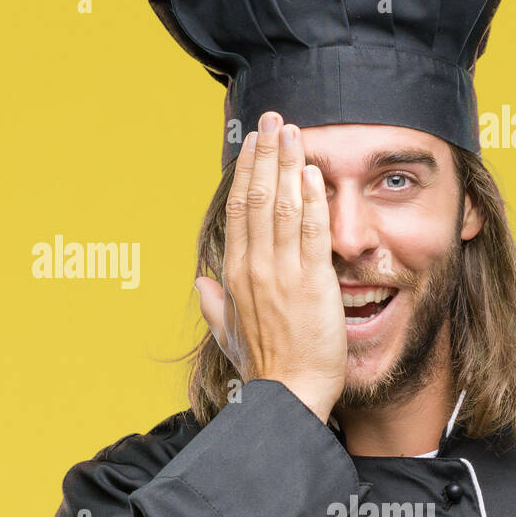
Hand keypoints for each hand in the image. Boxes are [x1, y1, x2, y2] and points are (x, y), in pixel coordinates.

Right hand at [194, 111, 347, 421]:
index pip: (239, 211)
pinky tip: (314, 172)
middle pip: (258, 197)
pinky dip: (312, 198)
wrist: (287, 396)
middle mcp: (254, 267)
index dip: (246, 172)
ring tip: (294, 131)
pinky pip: (311, 231)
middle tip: (274, 120)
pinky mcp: (312, 282)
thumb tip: (200, 283)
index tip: (252, 145)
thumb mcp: (230, 337)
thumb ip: (216, 306)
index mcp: (234, 275)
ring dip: (289, 164)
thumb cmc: (264, 370)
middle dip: (266, 154)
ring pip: (283, 205)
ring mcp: (282, 273)